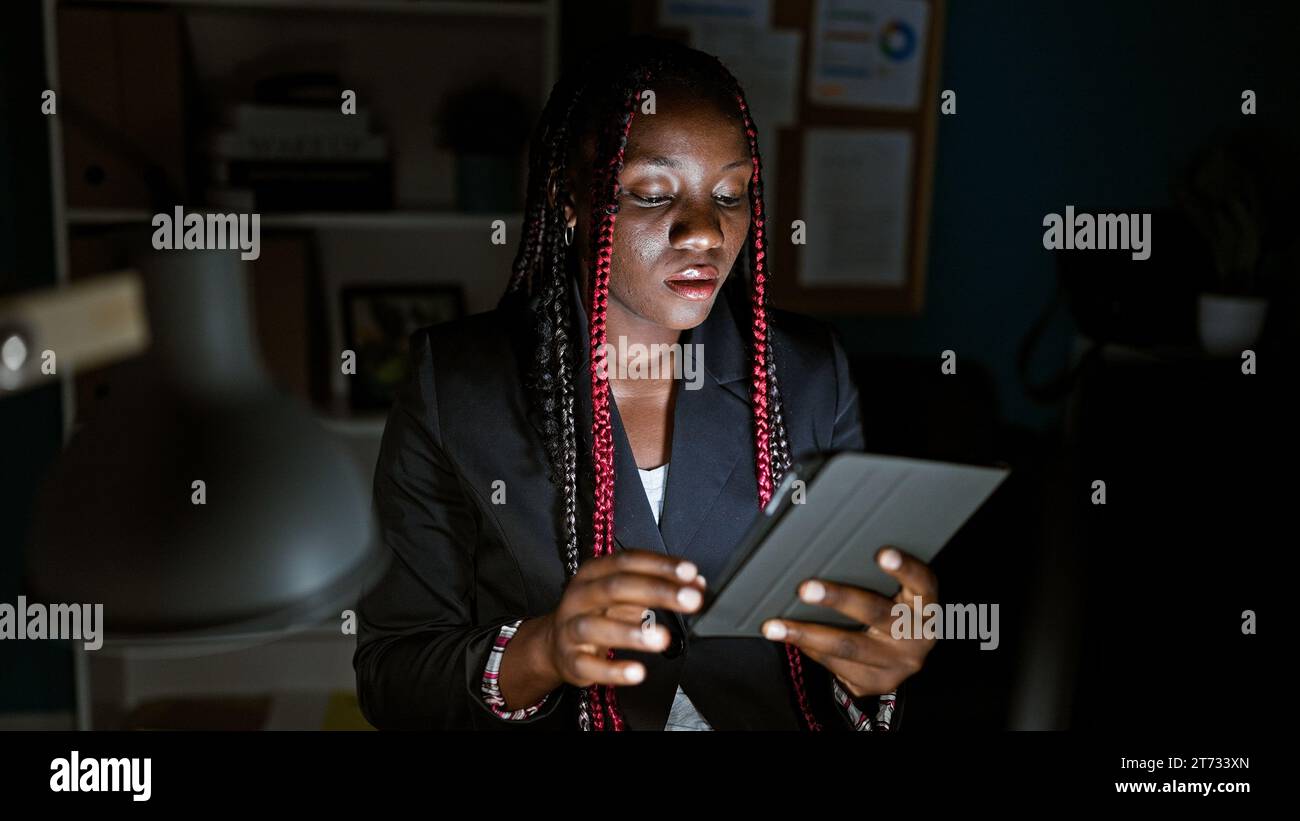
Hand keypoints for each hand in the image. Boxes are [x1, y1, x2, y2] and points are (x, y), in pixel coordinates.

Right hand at [539, 549, 706, 688]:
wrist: (555, 644)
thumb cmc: (597, 613)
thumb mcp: (626, 595)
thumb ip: (660, 586)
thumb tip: (696, 583)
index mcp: (593, 573)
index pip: (627, 561)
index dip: (659, 565)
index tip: (689, 571)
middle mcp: (579, 596)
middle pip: (616, 588)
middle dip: (656, 591)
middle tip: (689, 600)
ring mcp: (571, 628)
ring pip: (597, 627)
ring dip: (632, 632)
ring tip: (663, 638)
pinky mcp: (570, 660)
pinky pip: (590, 666)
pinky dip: (614, 670)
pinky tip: (638, 672)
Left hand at [760, 545, 937, 698]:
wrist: (900, 660)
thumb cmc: (891, 612)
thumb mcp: (896, 595)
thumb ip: (875, 578)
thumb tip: (821, 554)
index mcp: (925, 606)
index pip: (923, 583)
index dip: (905, 568)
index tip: (882, 553)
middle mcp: (919, 637)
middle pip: (877, 614)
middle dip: (838, 599)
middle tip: (805, 588)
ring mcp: (899, 665)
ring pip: (849, 647)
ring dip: (806, 634)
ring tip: (775, 626)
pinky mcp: (877, 682)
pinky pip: (837, 665)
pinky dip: (810, 649)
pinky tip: (790, 639)